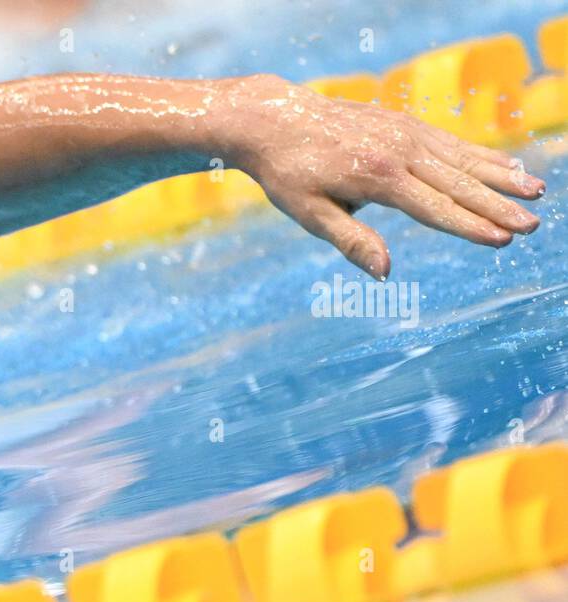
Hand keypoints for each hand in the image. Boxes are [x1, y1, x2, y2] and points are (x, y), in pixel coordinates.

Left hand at [220, 74, 544, 278]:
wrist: (276, 119)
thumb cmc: (288, 174)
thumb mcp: (310, 214)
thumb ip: (351, 241)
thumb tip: (386, 271)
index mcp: (377, 177)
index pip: (433, 207)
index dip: (469, 225)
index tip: (502, 239)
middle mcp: (398, 150)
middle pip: (457, 183)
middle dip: (497, 205)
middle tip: (534, 225)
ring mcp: (404, 132)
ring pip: (462, 158)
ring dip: (501, 176)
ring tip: (537, 192)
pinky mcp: (404, 123)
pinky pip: (450, 143)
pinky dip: (481, 155)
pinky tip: (505, 167)